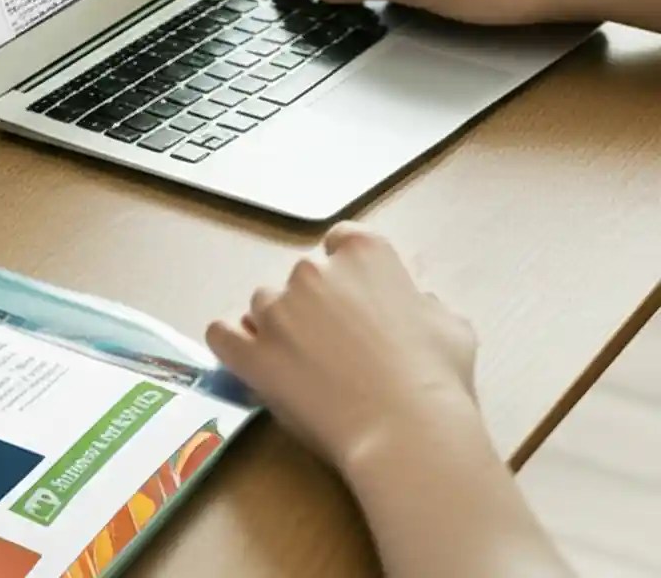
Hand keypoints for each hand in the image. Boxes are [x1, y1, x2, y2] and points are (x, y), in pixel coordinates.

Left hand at [205, 223, 479, 470]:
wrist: (405, 430)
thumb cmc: (436, 379)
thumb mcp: (451, 326)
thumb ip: (423, 304)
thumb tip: (416, 304)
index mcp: (363, 254)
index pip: (341, 240)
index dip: (346, 270)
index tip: (354, 299)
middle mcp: (311, 271)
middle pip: (301, 277)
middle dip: (314, 305)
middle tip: (336, 347)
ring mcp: (275, 310)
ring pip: (262, 305)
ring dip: (276, 326)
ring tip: (302, 367)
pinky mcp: (249, 351)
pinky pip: (221, 333)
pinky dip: (233, 343)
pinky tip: (252, 362)